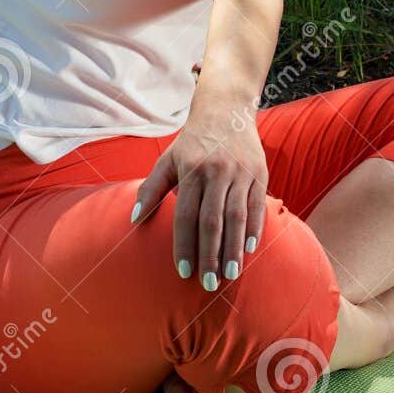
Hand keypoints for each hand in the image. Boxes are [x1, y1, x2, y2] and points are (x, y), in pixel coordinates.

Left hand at [131, 94, 268, 288]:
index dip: (184, 245)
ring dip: (234, 248)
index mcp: (190, 171)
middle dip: (210, 255)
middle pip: (212, 221)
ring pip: (236, 216)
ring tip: (231, 274)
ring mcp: (239, 173)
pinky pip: (257, 205)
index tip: (183, 272)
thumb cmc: (191, 141)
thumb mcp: (167, 159)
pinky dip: (254, 228)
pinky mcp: (259, 173)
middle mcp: (215, 173)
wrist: (225, 108)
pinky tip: (249, 249)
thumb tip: (134, 220)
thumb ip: (151, 189)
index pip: (185, 216)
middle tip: (209, 284)